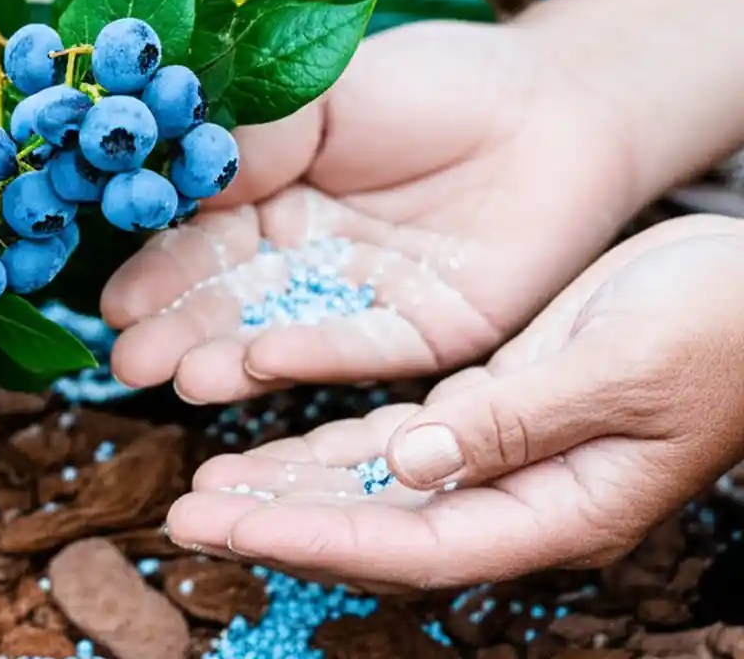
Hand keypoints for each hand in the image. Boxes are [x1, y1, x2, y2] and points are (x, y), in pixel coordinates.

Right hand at [101, 20, 648, 403]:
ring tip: (179, 378)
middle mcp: (305, 260)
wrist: (555, 108)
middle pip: (231, 301)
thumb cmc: (433, 86)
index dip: (159, 272)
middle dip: (179, 330)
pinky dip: (311, 355)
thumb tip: (181, 180)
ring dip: (228, 358)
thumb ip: (256, 137)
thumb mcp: (327, 92)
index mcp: (271, 200)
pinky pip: (361, 348)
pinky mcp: (420, 336)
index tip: (114, 305)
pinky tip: (260, 363)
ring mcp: (359, 302)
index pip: (202, 243)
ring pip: (284, 333)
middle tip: (130, 361)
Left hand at [164, 215, 743, 589]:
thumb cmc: (715, 328)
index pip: (411, 546)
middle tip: (184, 514)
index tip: (224, 524)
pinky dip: (328, 446)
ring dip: (288, 489)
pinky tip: (270, 443)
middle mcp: (513, 497)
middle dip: (276, 523)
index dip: (312, 538)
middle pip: (374, 529)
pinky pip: (389, 443)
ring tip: (207, 485)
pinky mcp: (484, 415)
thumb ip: (520, 422)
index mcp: (555, 509)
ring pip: (371, 489)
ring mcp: (495, 460)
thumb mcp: (624, 368)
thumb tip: (414, 462)